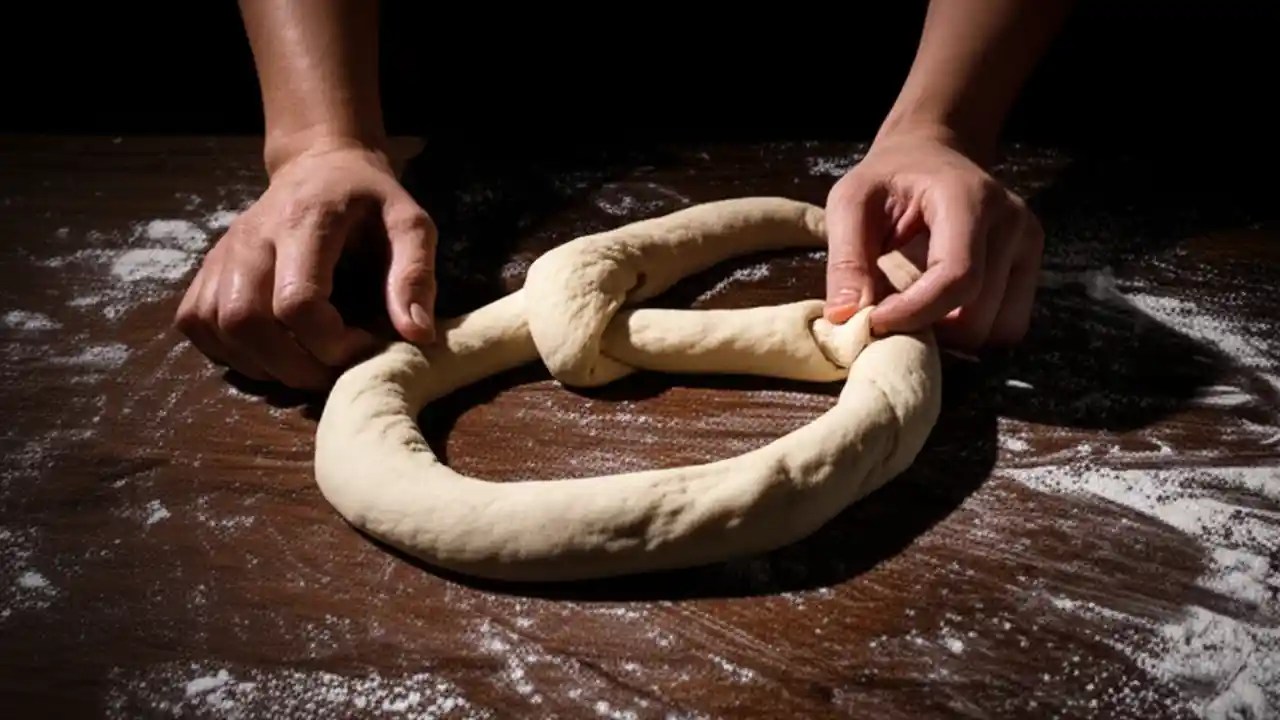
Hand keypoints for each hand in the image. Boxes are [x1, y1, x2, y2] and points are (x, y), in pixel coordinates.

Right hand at [175, 141, 436, 389]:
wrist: (319, 166)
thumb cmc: (368, 200)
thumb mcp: (410, 223)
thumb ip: (414, 275)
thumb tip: (416, 334)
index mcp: (306, 222)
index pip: (297, 300)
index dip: (331, 342)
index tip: (365, 344)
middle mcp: (253, 237)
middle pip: (245, 320)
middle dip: (293, 365)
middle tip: (333, 371)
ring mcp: (223, 254)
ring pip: (217, 328)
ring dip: (263, 364)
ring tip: (308, 361)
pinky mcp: (207, 269)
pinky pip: (198, 323)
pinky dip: (230, 352)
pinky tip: (271, 350)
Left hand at [823, 129, 1042, 350]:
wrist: (929, 154)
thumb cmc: (886, 178)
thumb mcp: (849, 202)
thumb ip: (846, 259)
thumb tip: (846, 317)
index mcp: (967, 198)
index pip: (957, 276)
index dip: (915, 312)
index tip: (873, 321)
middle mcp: (1010, 220)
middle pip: (977, 314)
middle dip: (928, 330)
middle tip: (890, 318)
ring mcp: (1028, 243)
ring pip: (997, 330)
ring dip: (951, 337)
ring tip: (915, 311)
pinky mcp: (1030, 264)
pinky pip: (1009, 325)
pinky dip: (972, 333)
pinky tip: (942, 312)